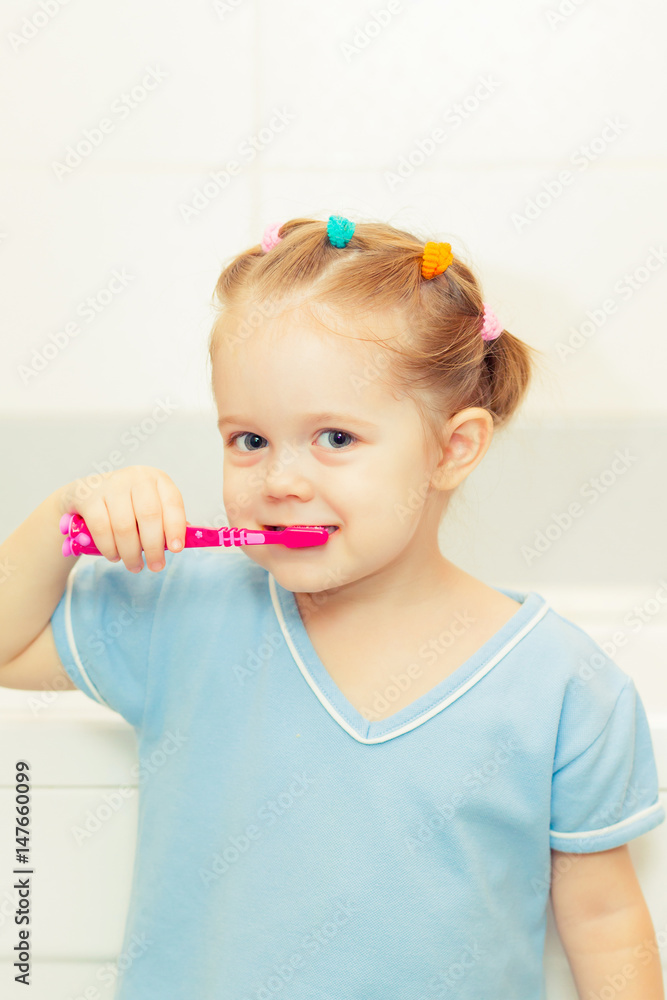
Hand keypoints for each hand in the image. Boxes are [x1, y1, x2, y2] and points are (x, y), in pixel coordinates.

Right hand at [57, 466, 186, 572]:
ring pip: (124, 526)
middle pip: (149, 515)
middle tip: (156, 566)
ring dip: (131, 553)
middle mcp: (136, 477)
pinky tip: (114, 556)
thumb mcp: (151, 505)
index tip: (176, 549)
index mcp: (157, 479)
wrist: (88, 491)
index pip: (172, 502)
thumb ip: (165, 522)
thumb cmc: (128, 504)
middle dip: (154, 547)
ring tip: (134, 566)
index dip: (176, 527)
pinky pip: (101, 528)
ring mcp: (111, 485)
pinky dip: (109, 548)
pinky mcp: (88, 497)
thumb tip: (180, 543)